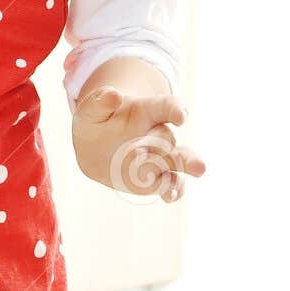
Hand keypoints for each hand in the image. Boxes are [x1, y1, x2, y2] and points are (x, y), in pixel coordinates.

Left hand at [72, 86, 205, 202]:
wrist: (93, 149)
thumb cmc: (95, 123)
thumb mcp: (91, 111)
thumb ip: (100, 103)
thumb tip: (113, 94)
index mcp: (146, 111)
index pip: (165, 106)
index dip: (175, 109)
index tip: (180, 116)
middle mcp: (158, 134)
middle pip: (170, 139)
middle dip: (175, 147)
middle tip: (180, 156)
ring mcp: (160, 157)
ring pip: (179, 161)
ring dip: (188, 165)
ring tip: (198, 170)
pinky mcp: (157, 177)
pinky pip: (171, 183)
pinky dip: (174, 190)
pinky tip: (170, 196)